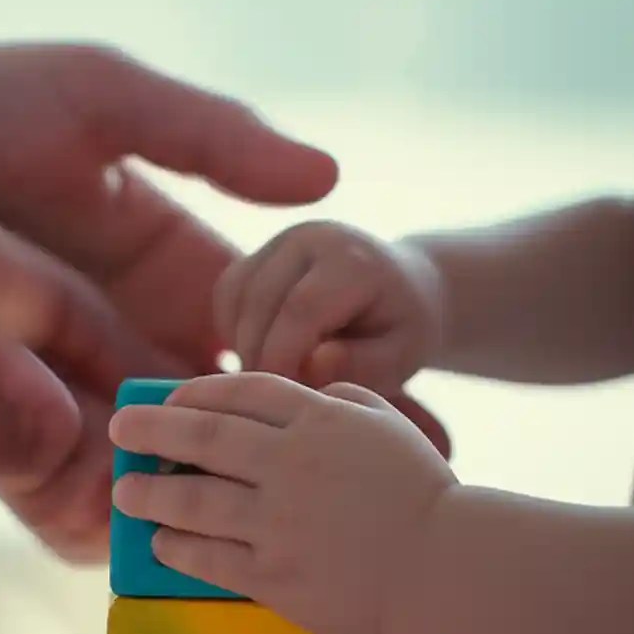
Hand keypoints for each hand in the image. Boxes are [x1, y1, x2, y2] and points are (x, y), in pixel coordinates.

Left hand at [0, 38, 342, 558]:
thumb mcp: (109, 102)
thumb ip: (212, 139)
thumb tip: (327, 177)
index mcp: (170, 282)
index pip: (252, 357)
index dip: (282, 391)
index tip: (288, 401)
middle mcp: (118, 346)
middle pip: (192, 441)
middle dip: (203, 464)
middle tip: (179, 450)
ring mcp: (50, 384)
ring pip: (114, 479)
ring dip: (110, 483)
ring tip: (69, 439)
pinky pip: (21, 478)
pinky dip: (18, 469)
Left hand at [109, 372, 455, 633]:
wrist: (449, 571)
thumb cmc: (423, 496)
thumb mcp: (389, 426)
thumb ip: (345, 398)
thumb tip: (309, 387)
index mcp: (321, 422)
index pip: (243, 393)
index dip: (197, 393)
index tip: (170, 399)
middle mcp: (293, 464)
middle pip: (206, 436)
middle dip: (154, 429)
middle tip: (120, 429)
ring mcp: (280, 521)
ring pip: (196, 497)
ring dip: (153, 491)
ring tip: (126, 491)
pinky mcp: (276, 575)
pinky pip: (211, 557)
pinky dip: (179, 547)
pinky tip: (161, 541)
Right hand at [215, 220, 443, 393]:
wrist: (405, 287)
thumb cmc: (402, 330)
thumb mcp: (400, 357)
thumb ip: (360, 365)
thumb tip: (311, 364)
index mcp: (353, 260)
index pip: (300, 310)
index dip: (282, 359)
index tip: (283, 396)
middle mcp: (311, 237)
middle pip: (260, 302)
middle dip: (258, 356)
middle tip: (274, 395)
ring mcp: (280, 241)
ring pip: (236, 298)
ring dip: (243, 344)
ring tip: (275, 374)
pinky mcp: (259, 253)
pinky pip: (228, 295)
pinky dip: (235, 330)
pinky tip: (265, 351)